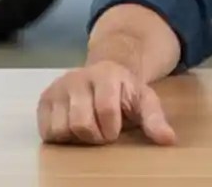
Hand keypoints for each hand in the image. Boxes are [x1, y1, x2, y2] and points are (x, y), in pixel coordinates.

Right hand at [37, 60, 176, 145]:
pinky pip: (46, 131)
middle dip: (95, 136)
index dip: (112, 129)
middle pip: (80, 123)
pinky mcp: (44, 99)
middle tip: (102, 131)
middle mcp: (77, 77)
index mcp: (106, 74)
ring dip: (76, 137)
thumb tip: (168, 139)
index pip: (106, 110)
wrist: (104, 71)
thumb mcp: (145, 101)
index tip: (117, 129)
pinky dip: (60, 137)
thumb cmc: (126, 91)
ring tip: (89, 127)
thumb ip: (155, 119)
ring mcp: (58, 87)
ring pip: (61, 129)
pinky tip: (73, 128)